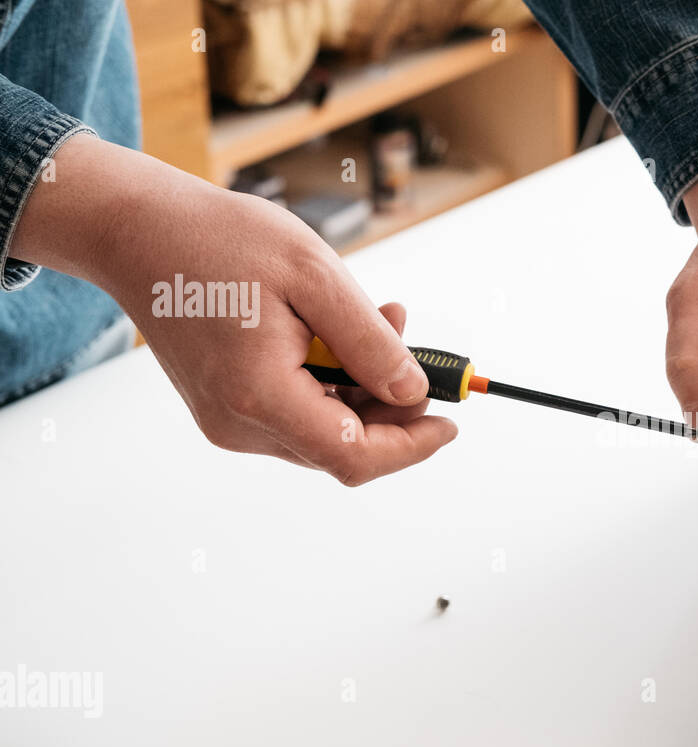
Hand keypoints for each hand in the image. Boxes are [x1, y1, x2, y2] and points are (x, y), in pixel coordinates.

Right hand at [13, 135, 456, 484]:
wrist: (137, 231)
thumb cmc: (220, 240)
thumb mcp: (315, 277)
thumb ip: (370, 342)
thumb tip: (414, 392)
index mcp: (259, 396)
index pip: (353, 455)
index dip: (410, 446)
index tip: (449, 422)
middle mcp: (239, 424)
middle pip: (343, 447)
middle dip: (393, 405)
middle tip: (415, 341)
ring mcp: (229, 421)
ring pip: (324, 430)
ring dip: (366, 388)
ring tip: (382, 319)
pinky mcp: (227, 408)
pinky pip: (298, 412)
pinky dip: (334, 383)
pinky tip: (342, 334)